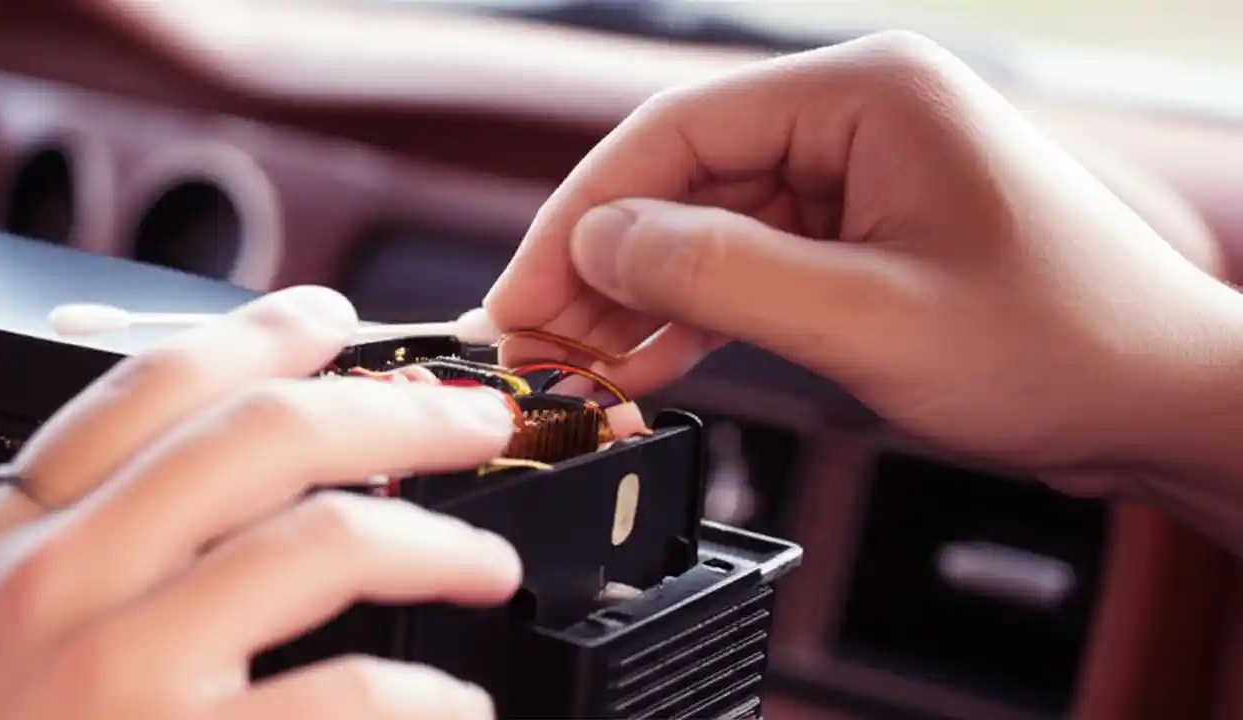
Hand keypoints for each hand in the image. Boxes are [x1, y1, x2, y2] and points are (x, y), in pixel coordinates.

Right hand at [0, 287, 519, 719]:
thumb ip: (96, 543)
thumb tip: (246, 475)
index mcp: (17, 541)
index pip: (150, 388)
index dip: (259, 335)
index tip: (334, 317)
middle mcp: (60, 588)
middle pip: (261, 437)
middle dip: (394, 409)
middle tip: (474, 418)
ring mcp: (118, 678)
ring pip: (321, 542)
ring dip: (437, 543)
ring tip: (490, 565)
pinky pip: (345, 697)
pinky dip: (425, 700)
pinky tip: (453, 708)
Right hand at [485, 31, 1242, 491]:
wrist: (1154, 401)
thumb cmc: (1056, 349)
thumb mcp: (869, 319)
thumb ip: (722, 274)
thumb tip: (601, 243)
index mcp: (865, 93)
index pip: (675, 132)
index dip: (582, 214)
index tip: (522, 291)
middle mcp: (854, 114)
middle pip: (681, 174)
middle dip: (600, 261)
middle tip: (534, 337)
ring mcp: (857, 172)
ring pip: (706, 222)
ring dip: (639, 293)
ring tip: (578, 361)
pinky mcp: (860, 229)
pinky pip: (751, 258)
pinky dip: (696, 309)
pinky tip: (647, 358)